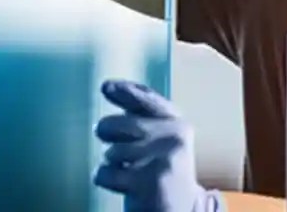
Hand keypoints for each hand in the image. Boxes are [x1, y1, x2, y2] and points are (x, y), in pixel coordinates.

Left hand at [93, 79, 225, 211]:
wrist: (181, 208)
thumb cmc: (161, 170)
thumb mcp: (160, 138)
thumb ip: (141, 114)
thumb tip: (108, 86)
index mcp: (176, 121)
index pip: (145, 98)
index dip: (124, 91)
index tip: (106, 87)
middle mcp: (174, 134)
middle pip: (116, 124)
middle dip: (108, 135)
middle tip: (121, 149)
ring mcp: (164, 157)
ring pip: (111, 151)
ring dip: (113, 163)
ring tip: (133, 172)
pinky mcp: (150, 180)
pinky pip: (105, 173)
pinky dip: (107, 180)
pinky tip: (126, 185)